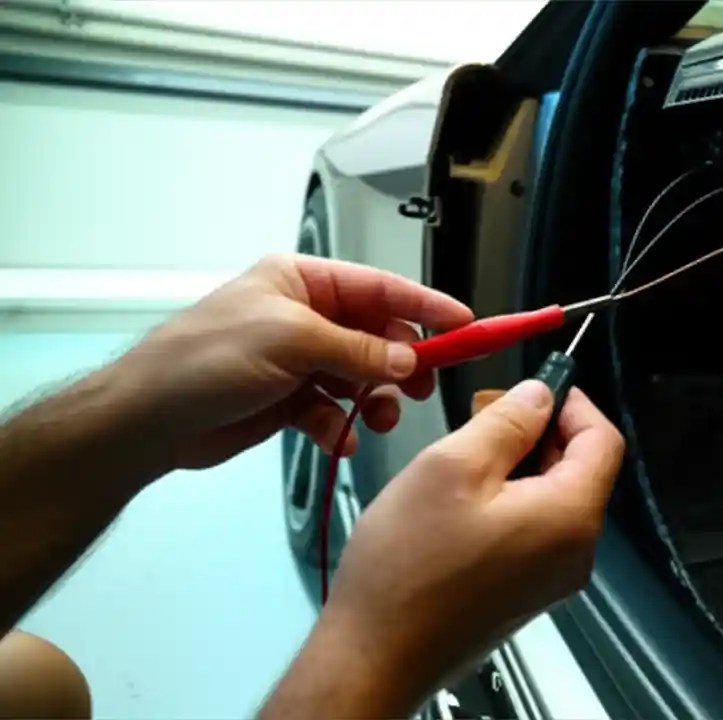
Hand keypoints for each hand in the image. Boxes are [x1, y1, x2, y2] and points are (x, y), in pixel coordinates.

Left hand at [115, 254, 472, 470]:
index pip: (380, 286)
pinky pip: (334, 410)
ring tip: (377, 420)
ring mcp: (298, 359)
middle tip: (423, 387)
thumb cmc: (210, 360)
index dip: (425, 305)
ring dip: (374, 400)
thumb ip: (358, 349)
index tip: (466, 325)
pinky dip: (342, 426)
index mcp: (303, 281)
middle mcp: (305, 315)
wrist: (150, 419)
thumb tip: (410, 360)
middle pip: (377, 333)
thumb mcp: (292, 341)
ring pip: (361, 376)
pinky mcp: (288, 400)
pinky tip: (339, 440)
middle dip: (401, 361)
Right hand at [264, 381, 624, 717]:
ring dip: (518, 465)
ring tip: (463, 457)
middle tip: (485, 414)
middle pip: (581, 469)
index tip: (536, 385)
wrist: (374, 656)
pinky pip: (533, 531)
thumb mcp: (453, 467)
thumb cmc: (407, 568)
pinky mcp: (524, 594)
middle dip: (539, 431)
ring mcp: (551, 579)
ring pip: (553, 498)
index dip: (572, 402)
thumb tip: (540, 395)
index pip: (604, 440)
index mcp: (570, 516)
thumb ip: (508, 422)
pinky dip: (508, 501)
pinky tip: (461, 500)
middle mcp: (575, 552)